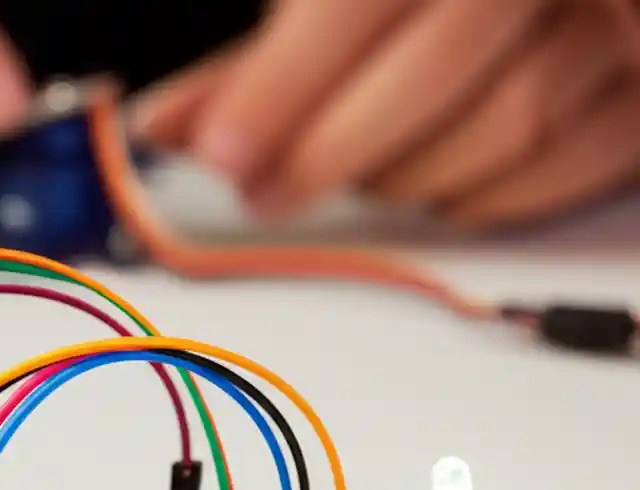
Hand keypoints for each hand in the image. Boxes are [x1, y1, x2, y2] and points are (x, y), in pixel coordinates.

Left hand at [134, 0, 639, 227]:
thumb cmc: (406, 5)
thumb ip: (259, 58)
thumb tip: (166, 126)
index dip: (284, 83)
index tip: (218, 150)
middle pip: (438, 70)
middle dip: (328, 149)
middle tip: (260, 189)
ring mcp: (616, 25)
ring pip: (501, 128)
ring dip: (398, 175)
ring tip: (341, 174)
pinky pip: (557, 174)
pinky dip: (474, 198)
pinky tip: (425, 184)